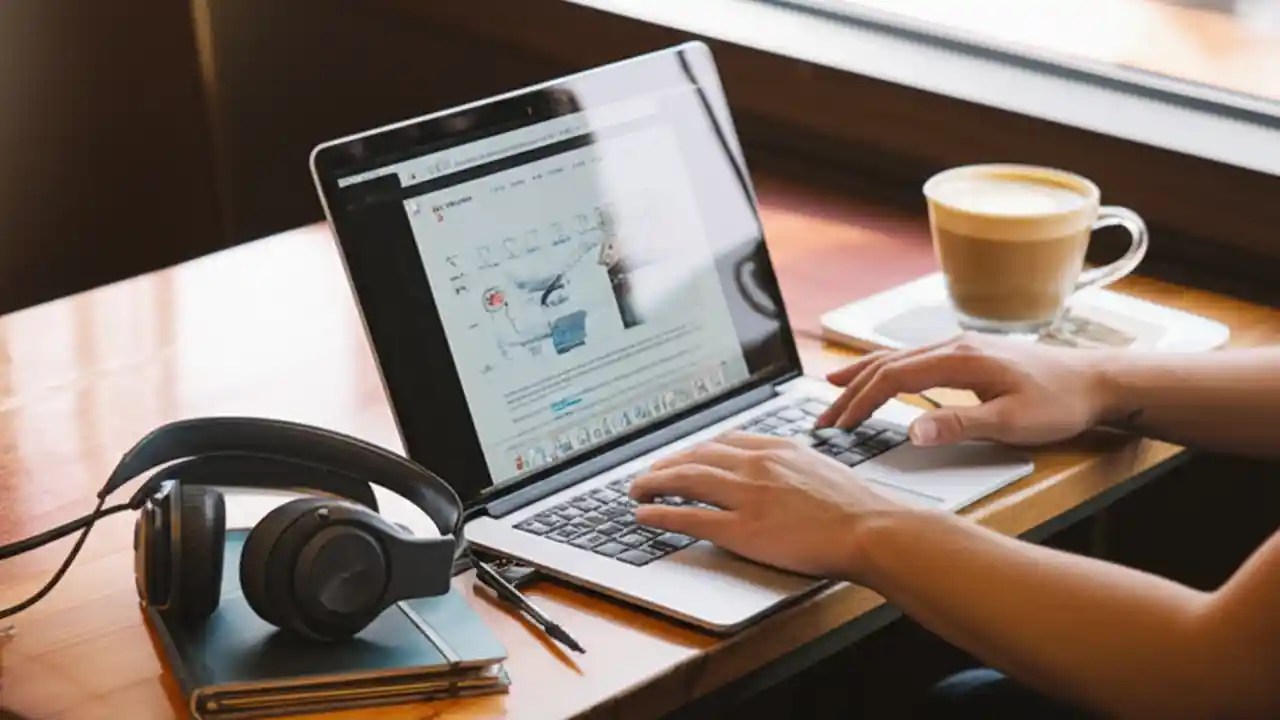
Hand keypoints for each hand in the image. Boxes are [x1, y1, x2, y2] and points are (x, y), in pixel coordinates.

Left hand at [629, 432, 911, 580]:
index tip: (682, 457)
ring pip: (684, 479)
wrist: (871, 528)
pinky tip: (644, 514)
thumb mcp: (822, 468)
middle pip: (696, 455)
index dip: (694, 450)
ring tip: (636, 490)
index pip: (722, 441)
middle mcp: (756, 464)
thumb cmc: (857, 507)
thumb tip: (783, 469)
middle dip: (666, 463)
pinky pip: (688, 516)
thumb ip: (795, 464)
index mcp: (777, 448)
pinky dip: (660, 513)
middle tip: (648, 473)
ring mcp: (746, 495)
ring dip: (653, 483)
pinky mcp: (741, 527)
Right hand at [816, 333, 1114, 446]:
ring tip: (833, 389)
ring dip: (862, 376)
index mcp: (959, 360)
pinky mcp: (968, 355)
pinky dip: (886, 369)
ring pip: (897, 358)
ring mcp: (960, 347)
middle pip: (886, 365)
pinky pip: (914, 359)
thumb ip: (959, 425)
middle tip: (822, 419)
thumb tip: (912, 431)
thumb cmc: (1061, 402)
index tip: (836, 427)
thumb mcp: (1011, 423)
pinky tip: (881, 376)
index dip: (859, 402)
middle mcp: (954, 346)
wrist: (1098, 381)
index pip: (892, 379)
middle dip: (849, 391)